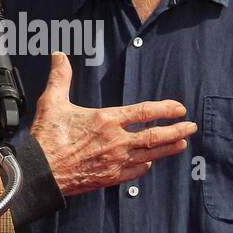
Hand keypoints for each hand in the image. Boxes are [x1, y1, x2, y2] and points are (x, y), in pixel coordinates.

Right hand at [30, 52, 196, 196]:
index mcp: (106, 120)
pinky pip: (136, 171)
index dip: (165, 109)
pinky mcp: (110, 178)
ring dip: (168, 148)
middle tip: (191, 126)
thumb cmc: (46, 138)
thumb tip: (59, 55)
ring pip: (151, 154)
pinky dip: (146, 166)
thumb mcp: (52, 102)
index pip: (144, 112)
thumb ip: (60, 77)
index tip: (179, 108)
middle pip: (155, 136)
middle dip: (176, 130)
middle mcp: (116, 141)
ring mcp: (115, 161)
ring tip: (182, 144)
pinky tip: (151, 162)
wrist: (40, 173)